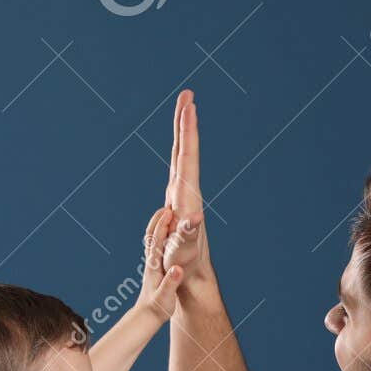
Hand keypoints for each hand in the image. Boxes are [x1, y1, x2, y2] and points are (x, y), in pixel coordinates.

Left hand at [135, 205, 183, 321]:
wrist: (146, 317)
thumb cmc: (157, 308)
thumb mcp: (165, 296)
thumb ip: (171, 282)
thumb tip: (177, 269)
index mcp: (154, 265)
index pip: (157, 240)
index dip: (163, 225)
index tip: (169, 210)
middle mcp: (151, 262)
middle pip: (152, 236)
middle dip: (159, 220)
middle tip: (169, 205)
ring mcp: (152, 265)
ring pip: (154, 240)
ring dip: (160, 226)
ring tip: (168, 215)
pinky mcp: (155, 269)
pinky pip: (157, 248)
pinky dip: (161, 237)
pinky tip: (168, 235)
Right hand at [162, 90, 210, 279]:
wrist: (191, 276)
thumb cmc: (185, 264)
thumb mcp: (185, 250)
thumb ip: (188, 233)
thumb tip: (193, 218)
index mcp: (187, 196)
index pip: (187, 157)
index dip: (188, 131)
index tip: (190, 106)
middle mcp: (187, 191)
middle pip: (185, 150)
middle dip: (185, 122)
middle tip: (187, 94)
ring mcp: (182, 195)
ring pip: (182, 156)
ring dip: (183, 132)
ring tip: (185, 109)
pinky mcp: (178, 202)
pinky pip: (178, 169)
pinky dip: (179, 150)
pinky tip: (181, 143)